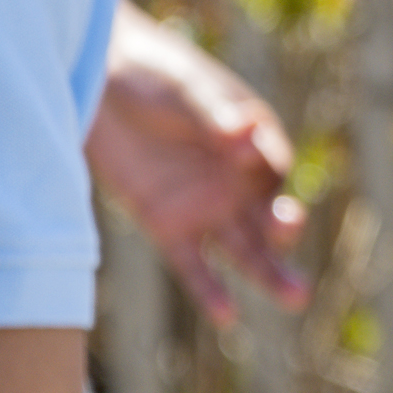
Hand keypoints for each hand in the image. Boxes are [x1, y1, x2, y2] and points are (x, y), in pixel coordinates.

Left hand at [86, 2, 307, 323]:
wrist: (95, 83)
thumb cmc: (149, 74)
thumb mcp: (182, 88)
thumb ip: (213, 114)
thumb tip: (245, 135)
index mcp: (254, 138)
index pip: (273, 163)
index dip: (262, 163)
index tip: (238, 149)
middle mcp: (238, 179)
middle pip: (270, 213)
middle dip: (284, 226)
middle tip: (288, 226)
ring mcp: (206, 206)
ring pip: (247, 249)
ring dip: (271, 272)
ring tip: (298, 297)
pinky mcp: (169, 226)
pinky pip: (195, 266)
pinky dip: (211, 291)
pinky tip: (228, 317)